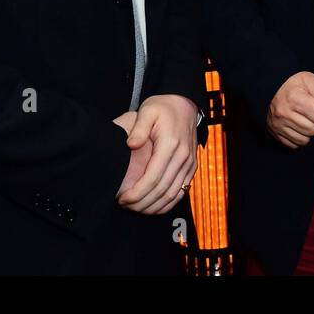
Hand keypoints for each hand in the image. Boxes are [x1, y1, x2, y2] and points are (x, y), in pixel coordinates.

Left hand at [116, 95, 198, 214]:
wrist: (184, 104)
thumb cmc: (162, 108)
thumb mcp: (147, 111)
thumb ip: (138, 127)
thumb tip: (131, 144)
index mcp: (170, 145)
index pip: (152, 178)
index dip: (136, 193)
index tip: (122, 198)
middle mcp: (183, 157)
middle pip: (162, 190)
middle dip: (142, 203)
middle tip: (125, 205)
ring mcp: (189, 163)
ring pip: (173, 195)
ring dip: (154, 206)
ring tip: (136, 209)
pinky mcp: (192, 167)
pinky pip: (182, 191)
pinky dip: (168, 203)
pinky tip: (153, 207)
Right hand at [267, 72, 313, 148]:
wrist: (270, 87)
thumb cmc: (291, 84)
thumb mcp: (308, 80)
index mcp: (293, 98)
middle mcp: (284, 113)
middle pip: (313, 129)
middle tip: (312, 113)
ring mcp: (278, 124)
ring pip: (305, 139)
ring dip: (308, 131)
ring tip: (305, 119)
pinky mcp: (275, 133)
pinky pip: (294, 144)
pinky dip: (299, 138)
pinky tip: (298, 126)